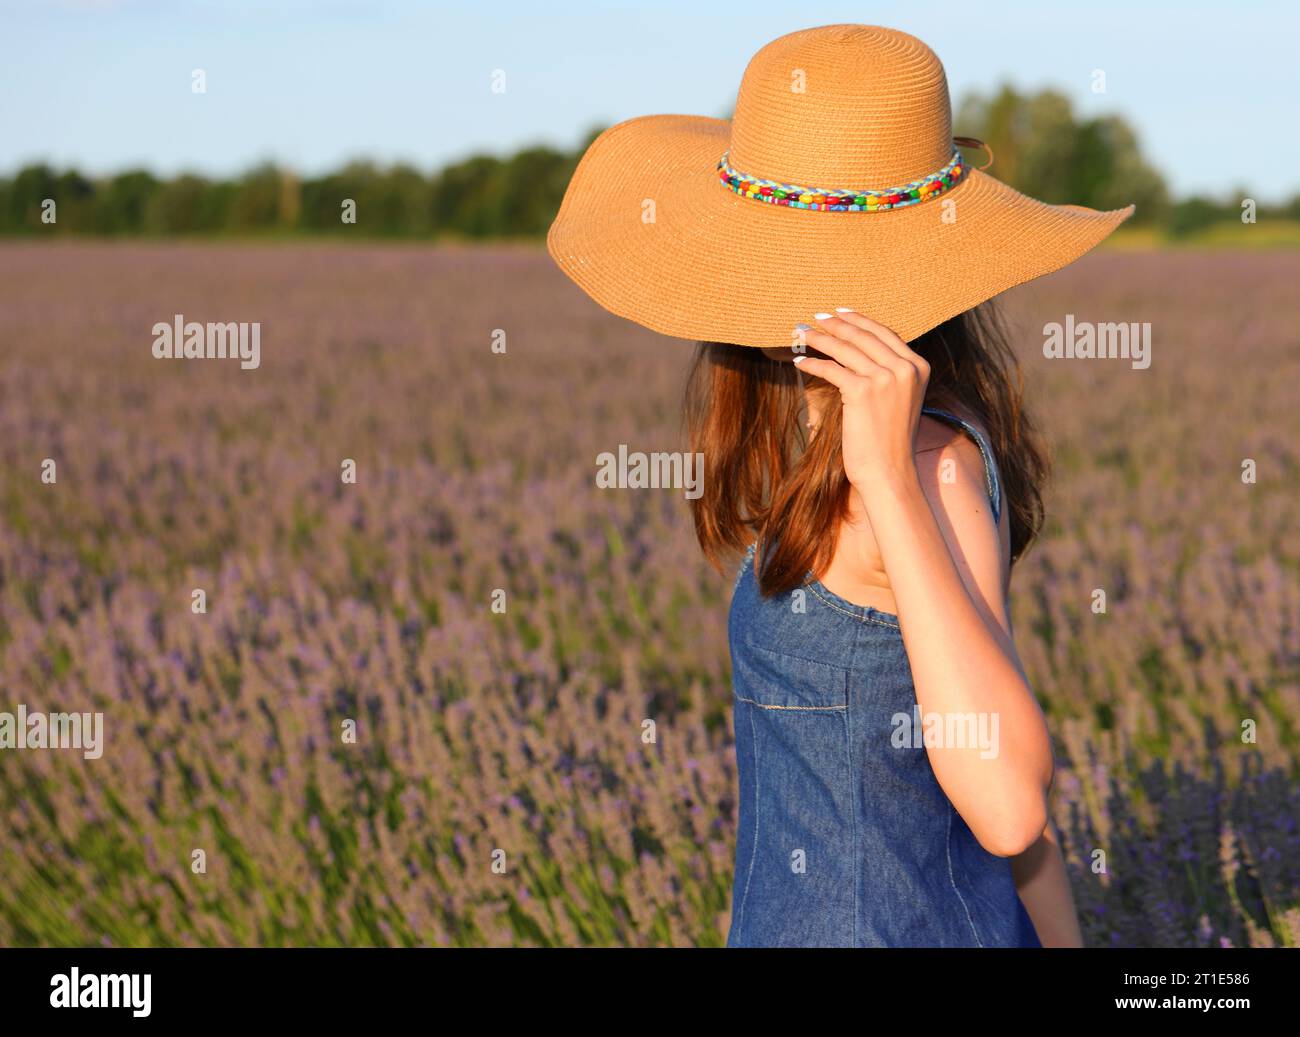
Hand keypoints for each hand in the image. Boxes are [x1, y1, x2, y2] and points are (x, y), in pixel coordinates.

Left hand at [791, 309, 929, 490]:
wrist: (889, 471)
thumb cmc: (889, 440)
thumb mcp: (901, 399)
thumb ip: (890, 374)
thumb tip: (861, 352)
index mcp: (919, 367)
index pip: (884, 333)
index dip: (859, 320)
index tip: (839, 311)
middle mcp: (905, 369)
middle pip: (863, 336)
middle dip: (836, 324)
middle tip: (814, 319)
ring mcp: (885, 379)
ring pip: (845, 348)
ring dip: (819, 338)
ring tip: (802, 334)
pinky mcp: (863, 391)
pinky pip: (831, 369)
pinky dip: (812, 363)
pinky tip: (800, 361)